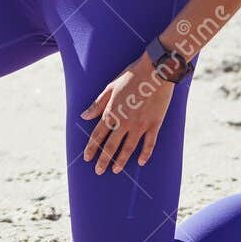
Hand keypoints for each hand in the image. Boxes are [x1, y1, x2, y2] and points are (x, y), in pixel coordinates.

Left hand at [80, 53, 173, 174]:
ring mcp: (140, 125)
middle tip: (98, 171)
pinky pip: (149, 144)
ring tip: (115, 170)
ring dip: (121, 161)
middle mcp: (124, 122)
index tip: (87, 158)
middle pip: (111, 146)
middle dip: (103, 160)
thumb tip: (84, 115)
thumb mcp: (110, 87)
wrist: (156, 71)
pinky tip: (141, 162)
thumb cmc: (132, 75)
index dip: (92, 148)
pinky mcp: (154, 124)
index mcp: (112, 112)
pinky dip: (145, 154)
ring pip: (128, 148)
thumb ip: (97, 104)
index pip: (98, 135)